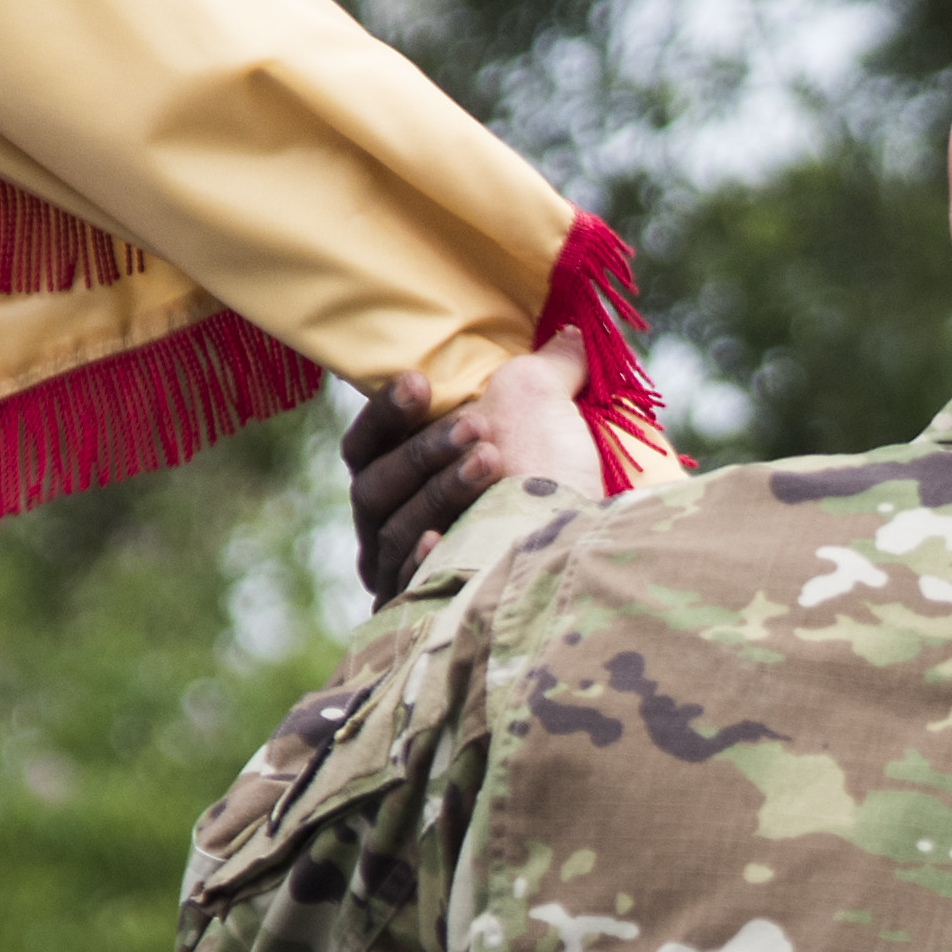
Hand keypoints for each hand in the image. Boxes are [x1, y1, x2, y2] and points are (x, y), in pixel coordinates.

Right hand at [341, 333, 595, 598]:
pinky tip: (445, 541)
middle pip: (374, 487)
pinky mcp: (420, 614)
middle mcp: (392, 528)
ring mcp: (403, 574)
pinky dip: (424, 559)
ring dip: (440, 491)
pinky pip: (406, 587)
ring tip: (490, 463)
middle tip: (478, 429)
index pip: (364, 445)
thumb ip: (550, 375)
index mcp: (398, 480)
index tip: (420, 381)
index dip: (385, 412)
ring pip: (396, 530)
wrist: (586, 566)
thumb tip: (574, 338)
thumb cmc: (557, 488)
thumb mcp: (549, 423)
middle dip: (423, 452)